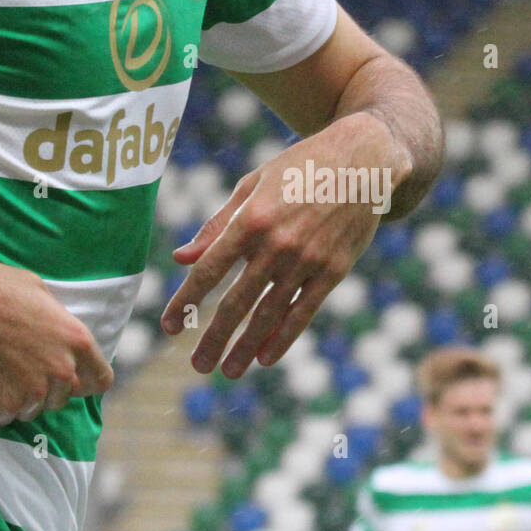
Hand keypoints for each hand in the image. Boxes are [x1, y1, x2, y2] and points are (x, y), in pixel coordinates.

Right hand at [0, 256, 114, 426]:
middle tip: (20, 366)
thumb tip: (61, 337)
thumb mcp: (40, 292)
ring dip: (19, 397)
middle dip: (46, 387)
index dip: (85, 380)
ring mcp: (33, 391)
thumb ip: (58, 322)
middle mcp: (61, 369)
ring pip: (33, 409)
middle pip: (63, 397)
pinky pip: (4, 416)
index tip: (71, 379)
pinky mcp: (3, 404)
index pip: (100, 380)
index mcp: (76, 339)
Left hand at [160, 114, 393, 374]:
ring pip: (269, 315)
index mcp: (250, 219)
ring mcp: (307, 261)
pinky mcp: (334, 271)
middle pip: (237, 302)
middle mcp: (276, 245)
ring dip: (246, 348)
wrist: (362, 159)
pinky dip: (283, 338)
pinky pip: (303, 312)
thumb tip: (181, 258)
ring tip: (228, 371)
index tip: (168, 327)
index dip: (186, 301)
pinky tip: (265, 357)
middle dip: (214, 338)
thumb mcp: (251, 185)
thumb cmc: (297, 168)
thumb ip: (216, 225)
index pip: (209, 271)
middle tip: (197, 366)